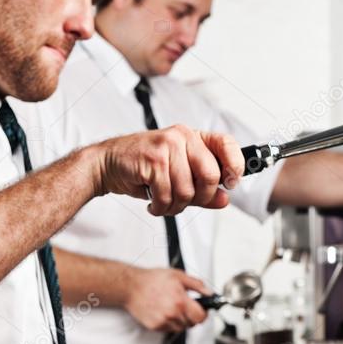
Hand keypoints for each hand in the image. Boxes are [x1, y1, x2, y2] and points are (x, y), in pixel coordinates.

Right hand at [92, 125, 243, 215]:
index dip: (235, 166)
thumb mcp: (179, 177)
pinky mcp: (153, 159)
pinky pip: (167, 194)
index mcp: (194, 137)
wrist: (108, 163)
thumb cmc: (143, 168)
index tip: (230, 184)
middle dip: (201, 198)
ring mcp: (168, 146)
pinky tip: (153, 203)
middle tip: (186, 203)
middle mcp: (183, 137)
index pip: (227, 144)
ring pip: (188, 190)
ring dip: (176, 206)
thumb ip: (203, 189)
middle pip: (211, 175)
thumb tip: (225, 199)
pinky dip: (161, 206)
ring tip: (163, 203)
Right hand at [124, 267, 210, 331]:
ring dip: (180, 320)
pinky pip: (168, 329)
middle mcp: (172, 313)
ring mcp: (163, 321)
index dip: (203, 314)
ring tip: (173, 307)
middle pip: (191, 324)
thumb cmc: (152, 279)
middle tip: (185, 306)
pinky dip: (169, 323)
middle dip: (192, 316)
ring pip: (180, 328)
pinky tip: (164, 311)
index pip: (200, 317)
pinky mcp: (155, 326)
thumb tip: (209, 292)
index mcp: (180, 301)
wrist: (132, 286)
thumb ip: (196, 284)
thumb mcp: (178, 276)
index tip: (202, 311)